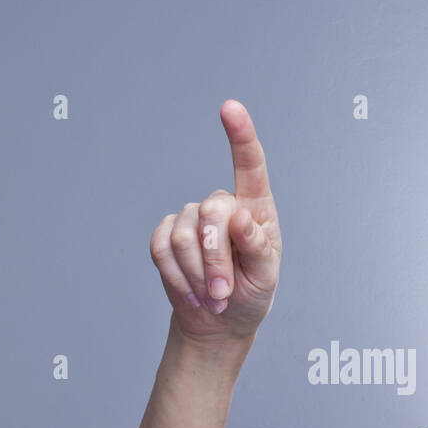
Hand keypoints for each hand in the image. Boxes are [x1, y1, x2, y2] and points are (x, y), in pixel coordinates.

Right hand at [149, 99, 281, 342]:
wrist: (219, 319)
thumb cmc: (250, 293)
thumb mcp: (266, 277)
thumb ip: (258, 249)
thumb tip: (241, 218)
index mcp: (255, 208)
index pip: (249, 165)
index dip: (240, 135)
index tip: (230, 108)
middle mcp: (222, 205)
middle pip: (211, 213)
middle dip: (216, 259)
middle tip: (223, 292)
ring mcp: (191, 218)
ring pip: (185, 236)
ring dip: (198, 275)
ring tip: (213, 296)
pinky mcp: (167, 235)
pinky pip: (162, 249)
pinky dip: (178, 277)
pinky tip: (193, 292)